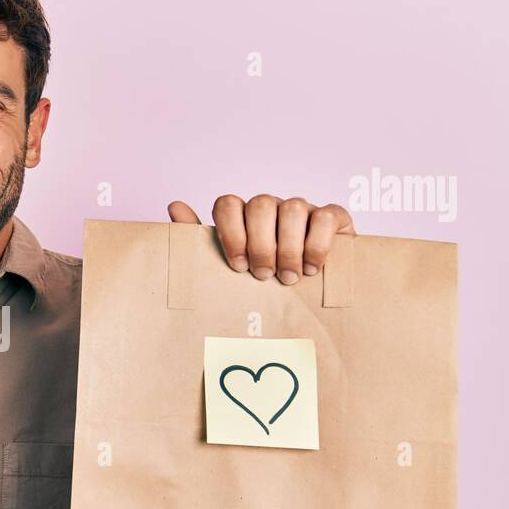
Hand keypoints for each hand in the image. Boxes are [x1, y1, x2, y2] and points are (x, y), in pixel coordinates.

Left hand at [167, 194, 354, 283]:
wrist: (310, 304)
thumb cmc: (265, 285)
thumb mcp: (230, 271)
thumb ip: (201, 240)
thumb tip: (174, 206)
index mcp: (243, 217)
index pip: (228, 204)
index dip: (231, 233)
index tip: (237, 266)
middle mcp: (272, 208)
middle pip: (260, 205)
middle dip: (260, 244)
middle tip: (263, 276)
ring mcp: (303, 210)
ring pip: (292, 208)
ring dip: (288, 248)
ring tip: (288, 279)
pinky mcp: (334, 218)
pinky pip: (325, 216)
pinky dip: (317, 244)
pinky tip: (311, 268)